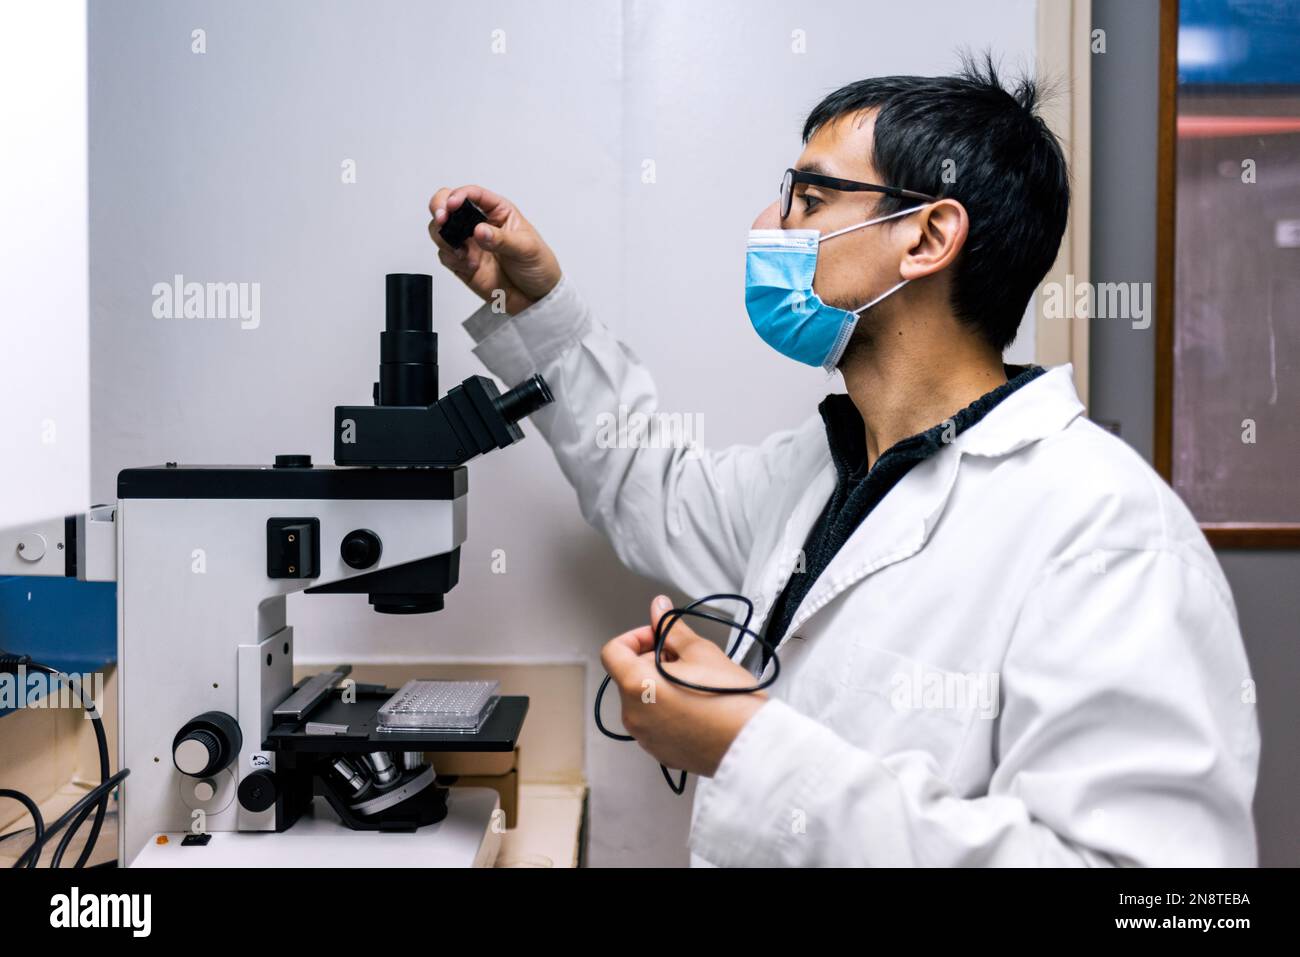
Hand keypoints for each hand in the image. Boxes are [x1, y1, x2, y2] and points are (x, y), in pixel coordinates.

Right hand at [428, 185, 561, 315]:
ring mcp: (469, 244)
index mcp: (498, 211)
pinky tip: (468, 265)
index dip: (459, 195)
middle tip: (442, 220)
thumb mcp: (527, 248)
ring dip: (444, 237)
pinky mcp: (462, 263)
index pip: (473, 194)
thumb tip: (479, 231)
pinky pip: (445, 255)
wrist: (536, 298)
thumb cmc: (538, 266)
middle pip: (447, 205)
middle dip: (440, 209)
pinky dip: (451, 258)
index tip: (453, 205)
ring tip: (462, 252)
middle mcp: (479, 224)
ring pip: (440, 230)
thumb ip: (502, 239)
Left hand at [600, 595, 767, 776]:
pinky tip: (695, 706)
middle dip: (653, 661)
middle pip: (629, 676)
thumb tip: (659, 609)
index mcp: (637, 686)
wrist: (752, 744)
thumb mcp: (701, 652)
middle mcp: (634, 715)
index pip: (613, 652)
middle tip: (685, 659)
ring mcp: (645, 737)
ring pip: (642, 700)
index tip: (657, 637)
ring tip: (694, 683)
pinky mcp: (660, 751)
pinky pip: (654, 722)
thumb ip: (672, 628)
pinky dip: (667, 710)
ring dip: (660, 685)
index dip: (635, 637)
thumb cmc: (731, 700)